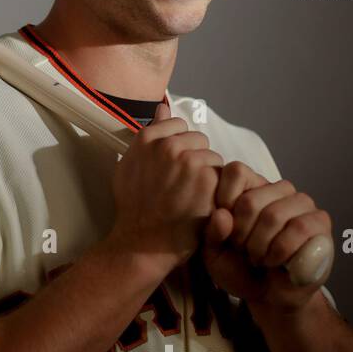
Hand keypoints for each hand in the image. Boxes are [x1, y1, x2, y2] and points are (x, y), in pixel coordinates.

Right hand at [101, 101, 222, 275]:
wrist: (142, 243)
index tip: (171, 169)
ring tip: (190, 197)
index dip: (178, 147)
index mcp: (146, 139)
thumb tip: (162, 107)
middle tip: (181, 186)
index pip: (178, 126)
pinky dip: (217, 191)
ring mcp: (189, 161)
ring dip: (208, 175)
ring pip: (213, 158)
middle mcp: (168, 145)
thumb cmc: (135, 207)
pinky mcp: (208, 180)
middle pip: (198, 140)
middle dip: (195, 159)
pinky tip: (201, 204)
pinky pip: (223, 176)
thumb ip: (148, 136)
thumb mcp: (129, 166)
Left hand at [201, 161, 332, 313]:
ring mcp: (302, 203)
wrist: (269, 296)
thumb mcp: (214, 253)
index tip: (225, 230)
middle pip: (250, 200)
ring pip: (274, 215)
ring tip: (259, 258)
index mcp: (250, 186)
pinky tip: (277, 262)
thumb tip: (221, 214)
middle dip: (240, 236)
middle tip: (244, 251)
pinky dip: (281, 251)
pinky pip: (299, 228)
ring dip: (260, 246)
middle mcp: (278, 189)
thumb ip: (212, 233)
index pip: (236, 171)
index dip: (224, 202)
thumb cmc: (239, 268)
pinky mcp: (320, 221)